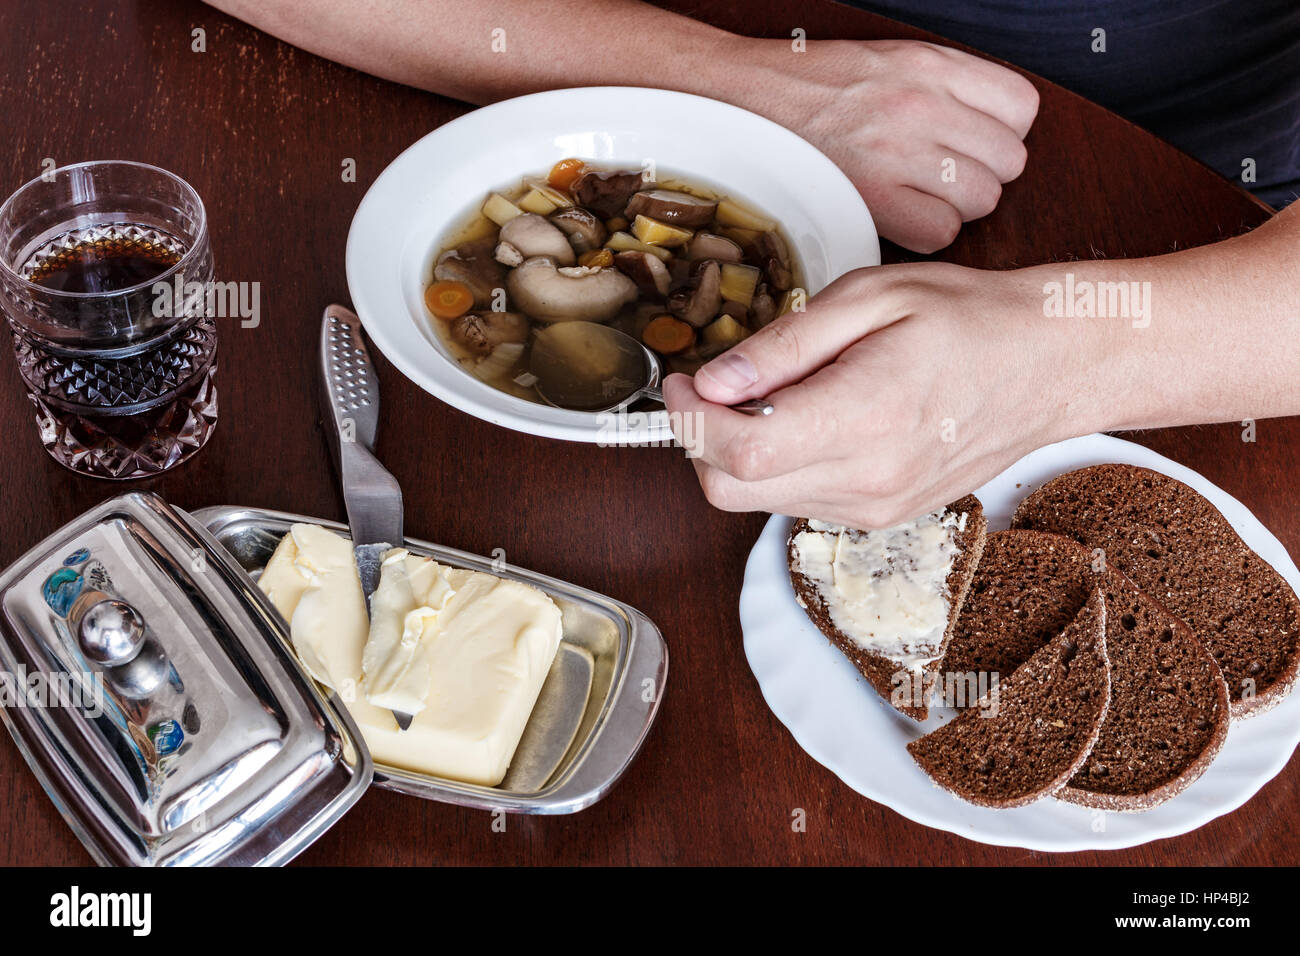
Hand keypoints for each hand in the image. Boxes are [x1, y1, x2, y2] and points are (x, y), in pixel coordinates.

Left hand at [662, 262, 1083, 528]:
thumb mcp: (871, 298)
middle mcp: (867, 482)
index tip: (681, 379)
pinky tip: (810, 417)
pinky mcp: (881, 516)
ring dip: (741, 451)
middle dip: (699, 440)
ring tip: (776, 392)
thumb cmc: (971, 320)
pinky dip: (780, 464)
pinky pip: (798, 500)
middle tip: (711, 387)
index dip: (686, 418)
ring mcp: (875, 509)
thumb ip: (784, 345)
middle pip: (731, 490)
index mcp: (863, 420)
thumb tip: (713, 382)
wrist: (1050, 367)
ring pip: (759, 501)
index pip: (737, 452)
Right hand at [732, 38, 1038, 252]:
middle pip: (1008, 161)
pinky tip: (901, 218)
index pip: (1020, 108)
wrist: (743, 99)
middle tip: (943, 178)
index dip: (1002, 133)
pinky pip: (942, 232)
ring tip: (918, 197)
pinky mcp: (874, 197)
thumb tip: (987, 124)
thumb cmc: (810, 86)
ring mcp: (899, 152)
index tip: (973, 143)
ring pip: (982, 200)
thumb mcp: (891, 61)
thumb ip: (946, 87)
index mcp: (931, 65)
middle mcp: (923, 104)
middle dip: (983, 174)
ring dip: (957, 208)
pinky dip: (928, 233)